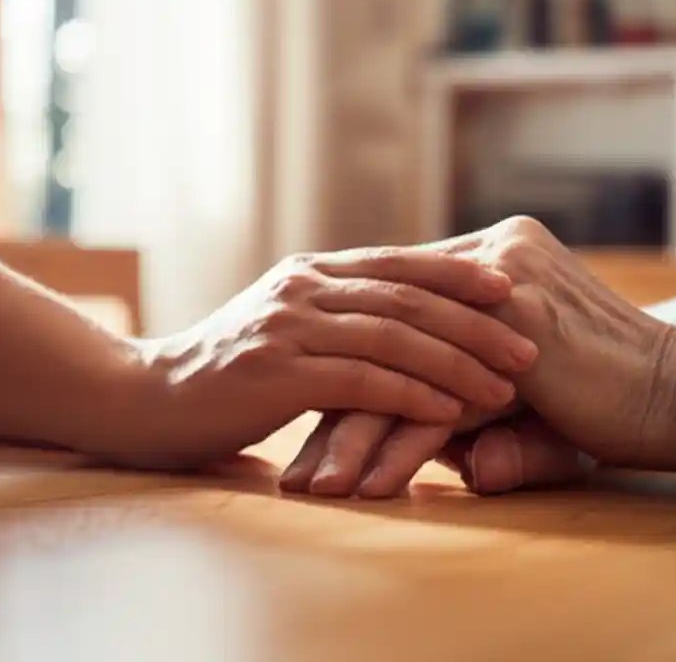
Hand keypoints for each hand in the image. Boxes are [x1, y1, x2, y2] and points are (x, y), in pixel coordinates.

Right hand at [108, 246, 537, 468]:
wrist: (143, 401)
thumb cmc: (220, 376)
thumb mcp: (280, 328)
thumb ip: (331, 318)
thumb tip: (397, 324)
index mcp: (308, 273)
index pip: (398, 263)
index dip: (459, 272)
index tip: (512, 284)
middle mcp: (301, 289)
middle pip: (407, 298)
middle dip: (476, 320)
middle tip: (532, 341)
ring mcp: (286, 328)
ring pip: (393, 337)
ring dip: (458, 361)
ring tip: (508, 384)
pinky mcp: (275, 374)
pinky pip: (362, 381)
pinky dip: (413, 394)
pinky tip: (452, 411)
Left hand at [280, 217, 675, 496]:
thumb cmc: (605, 404)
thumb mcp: (522, 405)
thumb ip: (483, 422)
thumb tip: (470, 468)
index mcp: (482, 259)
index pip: (389, 318)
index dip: (342, 375)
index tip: (300, 428)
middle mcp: (486, 257)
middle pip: (383, 341)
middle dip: (332, 412)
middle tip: (295, 470)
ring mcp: (503, 284)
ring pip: (401, 369)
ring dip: (354, 436)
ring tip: (317, 489)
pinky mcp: (523, 327)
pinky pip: (442, 395)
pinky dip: (402, 446)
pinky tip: (369, 487)